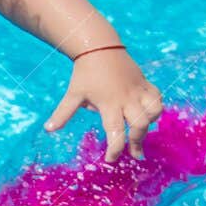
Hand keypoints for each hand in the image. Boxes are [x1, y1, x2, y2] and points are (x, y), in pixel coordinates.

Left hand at [45, 48, 163, 162]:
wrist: (100, 46)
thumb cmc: (85, 73)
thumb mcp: (73, 94)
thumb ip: (63, 113)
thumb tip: (48, 129)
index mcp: (108, 103)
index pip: (115, 132)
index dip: (115, 149)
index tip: (110, 159)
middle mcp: (127, 98)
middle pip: (139, 124)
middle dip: (137, 141)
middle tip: (134, 154)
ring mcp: (138, 90)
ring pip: (155, 111)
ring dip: (150, 124)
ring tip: (141, 133)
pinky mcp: (145, 83)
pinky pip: (158, 98)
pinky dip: (156, 109)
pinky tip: (148, 116)